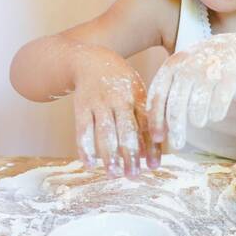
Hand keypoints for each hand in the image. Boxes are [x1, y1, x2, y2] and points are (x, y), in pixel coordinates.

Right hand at [70, 45, 151, 176]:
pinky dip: (85, 147)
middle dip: (130, 154)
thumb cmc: (121, 82)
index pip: (146, 124)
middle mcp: (118, 99)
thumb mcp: (138, 92)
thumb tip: (152, 151)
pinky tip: (89, 164)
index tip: (154, 166)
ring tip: (114, 174)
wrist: (90, 60)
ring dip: (109, 155)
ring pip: (104, 132)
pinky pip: (83, 130)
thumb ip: (145, 118)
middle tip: (133, 175)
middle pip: (126, 130)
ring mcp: (98, 103)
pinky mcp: (81, 107)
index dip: (151, 146)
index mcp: (137, 96)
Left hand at [146, 35, 235, 153]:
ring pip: (197, 109)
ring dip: (197, 121)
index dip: (155, 120)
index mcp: (171, 65)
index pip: (158, 97)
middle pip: (177, 107)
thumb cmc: (200, 67)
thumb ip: (166, 95)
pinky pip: (218, 106)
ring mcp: (209, 69)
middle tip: (177, 144)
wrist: (233, 47)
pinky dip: (216, 115)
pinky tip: (216, 114)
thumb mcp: (179, 72)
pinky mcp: (229, 75)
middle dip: (176, 129)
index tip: (157, 139)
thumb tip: (157, 130)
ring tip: (200, 121)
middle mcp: (188, 66)